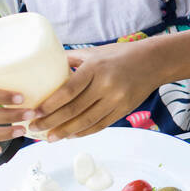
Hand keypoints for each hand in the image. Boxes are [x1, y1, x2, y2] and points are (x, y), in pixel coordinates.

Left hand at [23, 43, 159, 140]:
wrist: (154, 62)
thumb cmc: (121, 54)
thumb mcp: (95, 52)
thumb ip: (72, 59)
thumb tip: (46, 65)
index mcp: (95, 68)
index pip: (68, 91)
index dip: (50, 105)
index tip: (34, 113)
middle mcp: (106, 85)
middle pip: (74, 110)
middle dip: (51, 122)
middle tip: (35, 129)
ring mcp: (117, 100)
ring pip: (86, 121)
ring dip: (66, 132)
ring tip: (50, 138)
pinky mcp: (124, 110)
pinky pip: (101, 125)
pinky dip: (84, 132)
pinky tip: (71, 135)